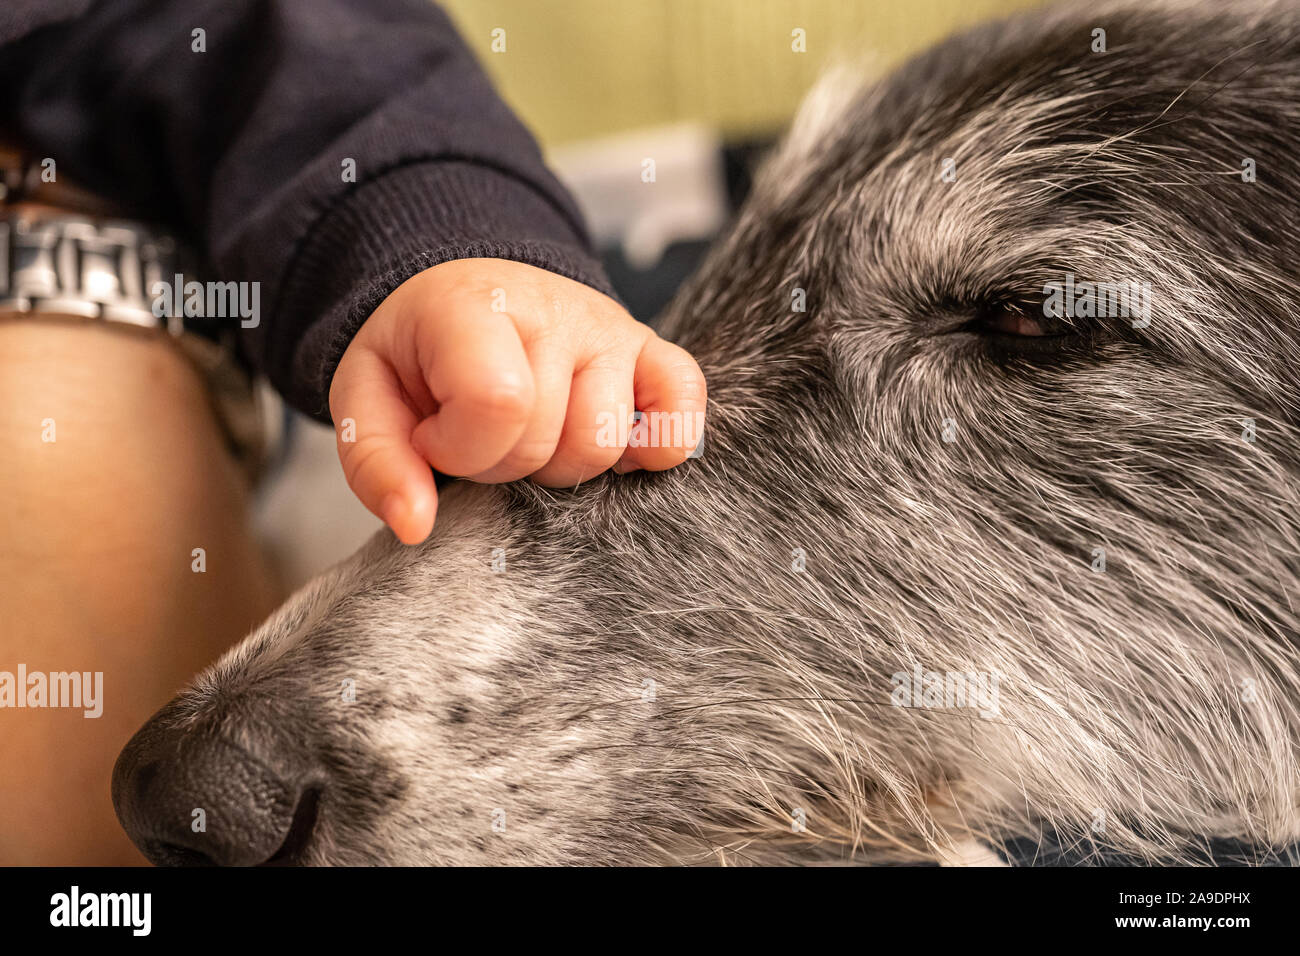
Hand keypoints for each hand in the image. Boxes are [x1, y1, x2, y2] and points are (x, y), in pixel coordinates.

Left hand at [329, 258, 706, 543]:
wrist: (468, 294)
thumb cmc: (419, 354)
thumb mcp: (367, 397)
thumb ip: (377, 463)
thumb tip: (415, 525)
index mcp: (476, 307)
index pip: (500, 404)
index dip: (463, 449)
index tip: (436, 438)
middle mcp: (557, 310)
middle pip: (550, 438)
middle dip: (505, 463)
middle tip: (481, 436)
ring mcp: (613, 330)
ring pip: (605, 442)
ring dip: (563, 462)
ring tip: (534, 433)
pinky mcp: (653, 351)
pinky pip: (684, 405)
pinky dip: (658, 442)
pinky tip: (613, 446)